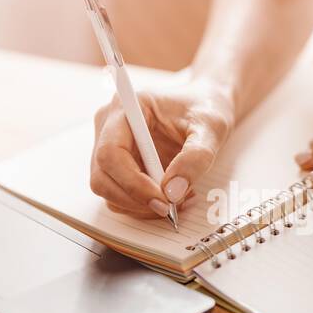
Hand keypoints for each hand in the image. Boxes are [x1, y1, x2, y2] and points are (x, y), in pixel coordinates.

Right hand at [90, 79, 233, 218]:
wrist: (205, 104)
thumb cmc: (205, 107)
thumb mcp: (211, 127)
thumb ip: (196, 157)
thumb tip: (173, 192)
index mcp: (127, 108)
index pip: (110, 152)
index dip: (132, 183)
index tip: (162, 199)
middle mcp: (109, 127)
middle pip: (102, 176)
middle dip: (135, 199)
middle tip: (170, 208)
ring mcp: (110, 147)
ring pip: (108, 190)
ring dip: (140, 205)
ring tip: (178, 198)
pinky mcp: (118, 166)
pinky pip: (120, 195)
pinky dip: (143, 205)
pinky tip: (171, 196)